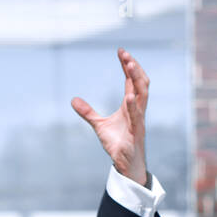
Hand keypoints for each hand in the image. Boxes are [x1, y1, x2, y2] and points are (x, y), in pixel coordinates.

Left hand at [72, 47, 149, 185]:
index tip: (121, 52)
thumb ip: (88, 112)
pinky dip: (134, 106)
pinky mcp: (137, 132)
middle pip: (141, 83)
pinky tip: (130, 96)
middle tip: (126, 54)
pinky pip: (137, 117)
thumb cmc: (117, 143)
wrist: (125, 164)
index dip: (127, 66)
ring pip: (142, 95)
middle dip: (134, 68)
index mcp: (130, 105)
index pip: (131, 81)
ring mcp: (139, 120)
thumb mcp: (99, 125)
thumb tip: (73, 100)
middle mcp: (138, 109)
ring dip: (137, 80)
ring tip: (130, 65)